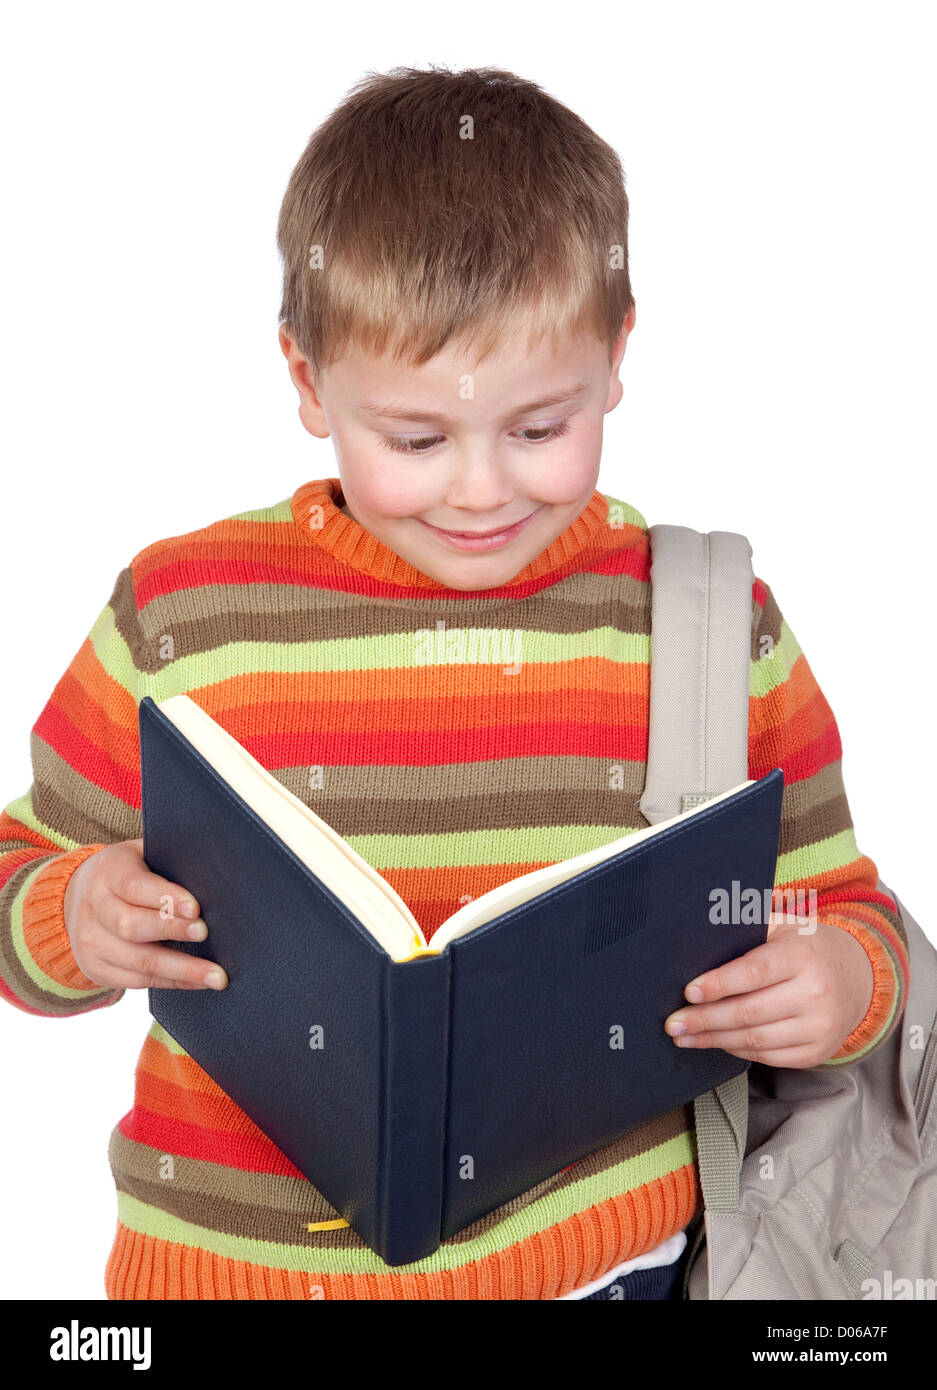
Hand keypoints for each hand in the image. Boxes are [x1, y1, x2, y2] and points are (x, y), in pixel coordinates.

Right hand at [62, 837, 227, 990]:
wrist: (76, 898)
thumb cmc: (127, 873)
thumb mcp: (141, 856)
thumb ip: (169, 863)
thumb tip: (213, 876)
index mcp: (109, 873)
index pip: (135, 886)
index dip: (166, 898)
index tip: (196, 908)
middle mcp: (95, 909)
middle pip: (131, 926)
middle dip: (172, 930)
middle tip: (205, 933)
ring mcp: (92, 942)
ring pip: (138, 961)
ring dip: (181, 970)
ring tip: (215, 975)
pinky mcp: (97, 969)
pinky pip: (138, 981)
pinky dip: (173, 982)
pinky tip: (198, 981)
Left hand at [663, 913, 874, 1067]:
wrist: (857, 978)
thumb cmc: (807, 948)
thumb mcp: (785, 926)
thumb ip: (747, 926)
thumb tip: (698, 932)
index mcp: (803, 955)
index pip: (755, 972)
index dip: (719, 983)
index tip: (688, 991)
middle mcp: (815, 993)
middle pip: (749, 1012)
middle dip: (705, 1019)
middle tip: (673, 1023)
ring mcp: (818, 1027)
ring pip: (755, 1039)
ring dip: (713, 1040)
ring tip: (684, 1037)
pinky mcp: (816, 1052)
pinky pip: (767, 1056)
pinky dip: (736, 1050)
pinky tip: (715, 1042)